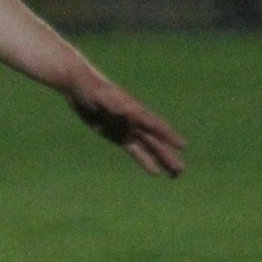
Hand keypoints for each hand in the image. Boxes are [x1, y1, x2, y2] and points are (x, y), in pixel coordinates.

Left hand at [67, 72, 185, 177]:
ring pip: (150, 148)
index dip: (168, 135)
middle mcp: (136, 122)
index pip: (155, 125)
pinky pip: (135, 151)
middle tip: (182, 169)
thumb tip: (124, 111)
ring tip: (176, 174)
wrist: (78, 86)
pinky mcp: (118, 136)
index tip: (182, 145)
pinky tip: (155, 172)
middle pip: (156, 141)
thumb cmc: (90, 88)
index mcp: (134, 110)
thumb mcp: (100, 95)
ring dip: (162, 161)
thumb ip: (112, 104)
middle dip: (169, 155)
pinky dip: (145, 161)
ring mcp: (128, 129)